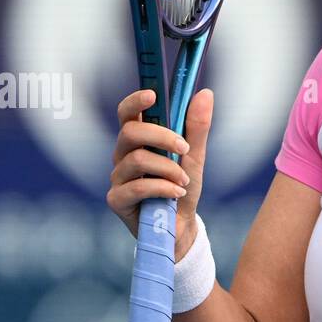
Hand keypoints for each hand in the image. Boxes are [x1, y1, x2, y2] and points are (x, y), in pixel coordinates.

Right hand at [106, 88, 213, 260]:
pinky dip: (163, 188)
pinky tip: (177, 195)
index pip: (127, 113)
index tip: (153, 95)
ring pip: (137, 159)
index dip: (135, 101)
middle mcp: (123, 156)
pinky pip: (137, 187)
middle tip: (186, 148)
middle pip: (130, 131)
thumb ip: (196, 127)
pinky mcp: (116, 200)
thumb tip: (205, 93)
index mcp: (138, 141)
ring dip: (168, 168)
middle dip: (162, 136)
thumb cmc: (182, 189)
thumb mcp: (194, 156)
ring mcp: (118, 178)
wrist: (180, 228)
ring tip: (184, 181)